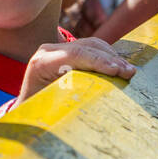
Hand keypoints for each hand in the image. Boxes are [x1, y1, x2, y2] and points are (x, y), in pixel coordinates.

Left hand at [18, 38, 136, 102]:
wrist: (27, 107)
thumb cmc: (37, 114)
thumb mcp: (48, 109)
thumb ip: (66, 100)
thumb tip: (90, 103)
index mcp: (41, 63)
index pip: (74, 55)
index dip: (98, 62)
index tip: (118, 72)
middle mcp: (48, 51)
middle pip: (86, 47)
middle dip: (110, 59)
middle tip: (130, 73)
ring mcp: (57, 48)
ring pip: (91, 44)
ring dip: (112, 57)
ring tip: (129, 71)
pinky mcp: (67, 50)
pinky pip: (91, 47)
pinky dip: (107, 56)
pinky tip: (120, 67)